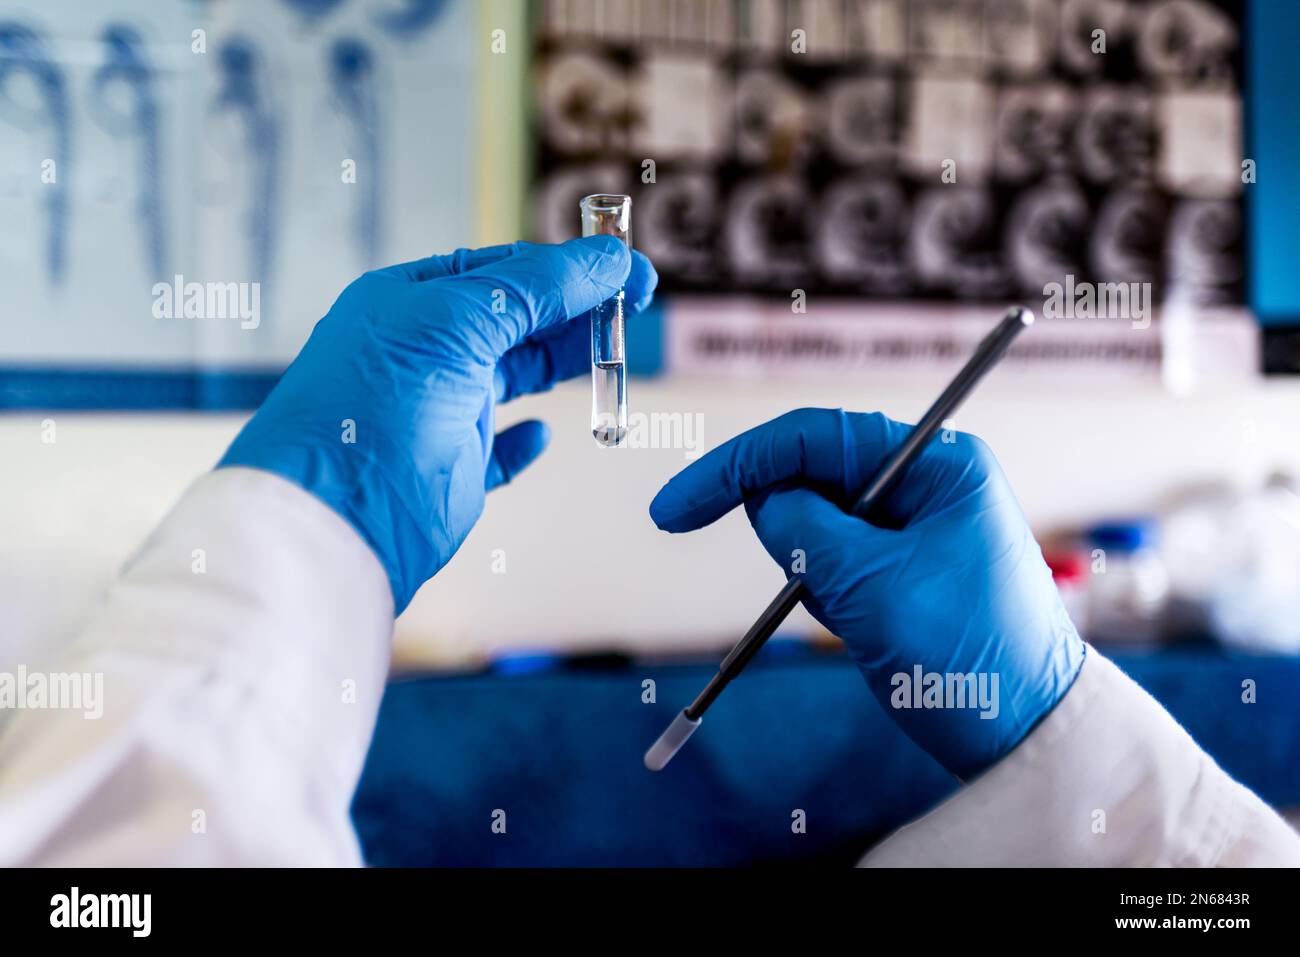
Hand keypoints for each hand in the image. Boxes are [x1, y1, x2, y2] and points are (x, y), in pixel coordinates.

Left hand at [220, 238, 657, 611]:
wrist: (337, 520)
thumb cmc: (378, 407)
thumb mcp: (459, 323)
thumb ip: (537, 288)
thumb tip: (608, 259)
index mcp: (409, 302)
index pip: (501, 269)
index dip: (569, 266)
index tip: (628, 269)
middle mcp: (422, 351)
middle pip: (516, 318)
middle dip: (577, 308)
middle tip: (639, 305)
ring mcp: (437, 410)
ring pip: (515, 375)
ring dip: (563, 361)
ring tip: (613, 353)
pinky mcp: (451, 470)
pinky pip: (497, 448)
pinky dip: (524, 440)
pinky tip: (541, 432)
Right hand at [649, 408, 1084, 778]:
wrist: (1023, 737)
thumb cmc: (969, 654)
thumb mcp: (873, 585)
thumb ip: (803, 530)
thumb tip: (761, 500)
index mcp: (936, 464)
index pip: (816, 437)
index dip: (738, 466)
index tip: (676, 510)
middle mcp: (922, 486)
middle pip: (812, 479)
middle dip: (789, 531)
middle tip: (815, 588)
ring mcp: (909, 531)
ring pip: (815, 528)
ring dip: (812, 574)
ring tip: (865, 622)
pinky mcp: (895, 573)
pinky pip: (831, 568)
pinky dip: (826, 596)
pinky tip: (867, 632)